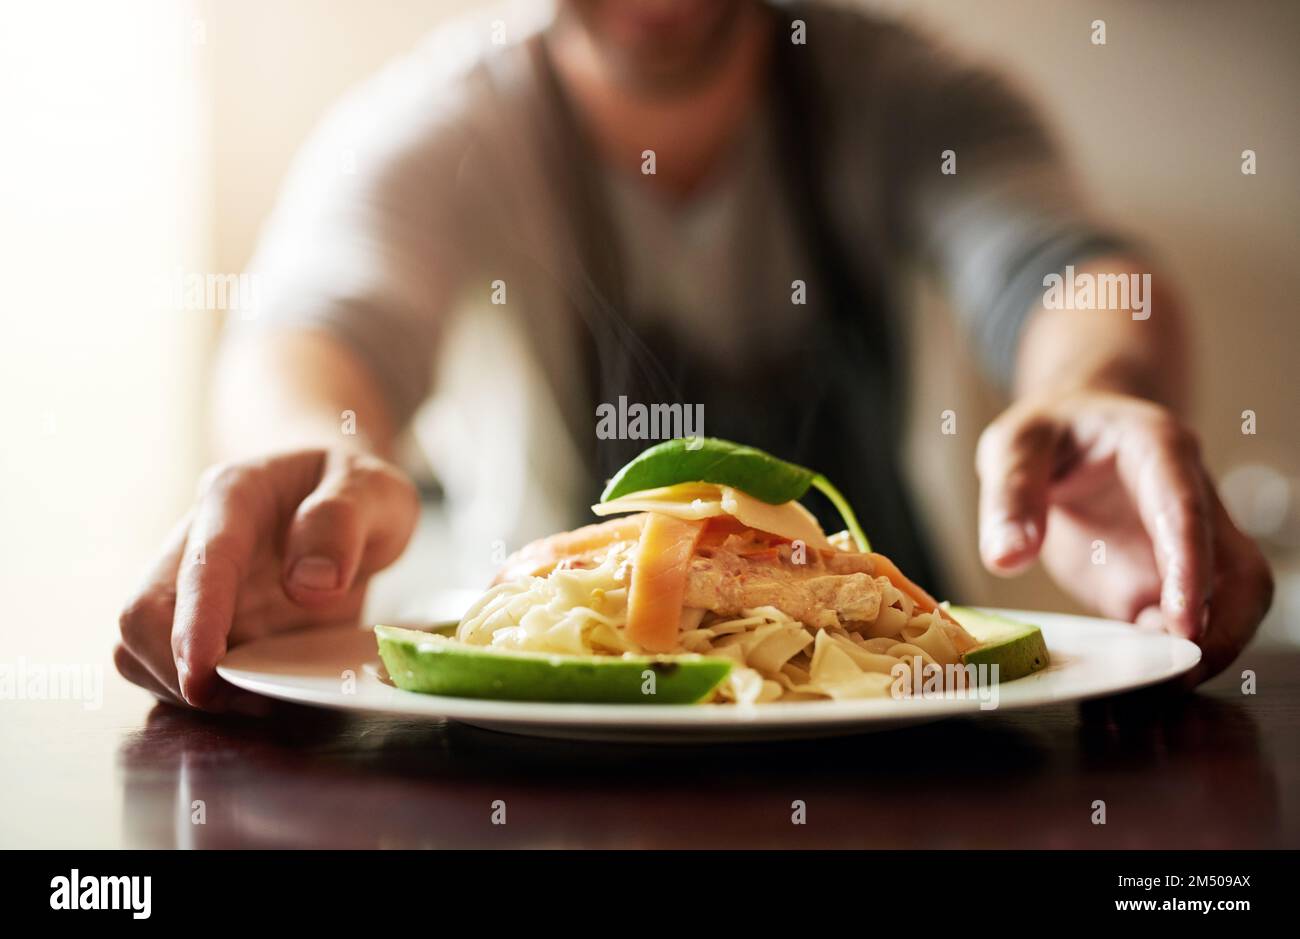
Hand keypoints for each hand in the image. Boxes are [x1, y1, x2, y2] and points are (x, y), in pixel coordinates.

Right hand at [116, 449, 419, 712]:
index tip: (201, 676)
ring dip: (183, 688)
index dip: (196, 623)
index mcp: (236, 496)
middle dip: (177, 669)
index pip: (202, 564)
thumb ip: (341, 524)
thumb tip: (308, 585)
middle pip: (143, 613)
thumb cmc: (358, 491)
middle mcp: (196, 538)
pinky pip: (168, 665)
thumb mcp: (375, 490)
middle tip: (253, 702)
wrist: (349, 501)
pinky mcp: (198, 620)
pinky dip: (199, 692)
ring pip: (140, 646)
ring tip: (258, 700)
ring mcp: (189, 582)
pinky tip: (251, 693)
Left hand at [976, 389, 1272, 683]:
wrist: (1071, 431)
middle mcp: (1191, 498)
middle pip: (1236, 570)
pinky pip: (1188, 624)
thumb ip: (1010, 496)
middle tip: (1172, 677)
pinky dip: (1173, 656)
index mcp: (1159, 449)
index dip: (1189, 566)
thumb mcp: (1013, 446)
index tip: (1183, 619)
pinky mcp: (1166, 580)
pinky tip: (1142, 683)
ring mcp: (1186, 545)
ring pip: (1231, 605)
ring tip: (1155, 689)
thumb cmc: (1049, 432)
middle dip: (1218, 628)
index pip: (1185, 509)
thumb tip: (1006, 557)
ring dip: (1204, 651)